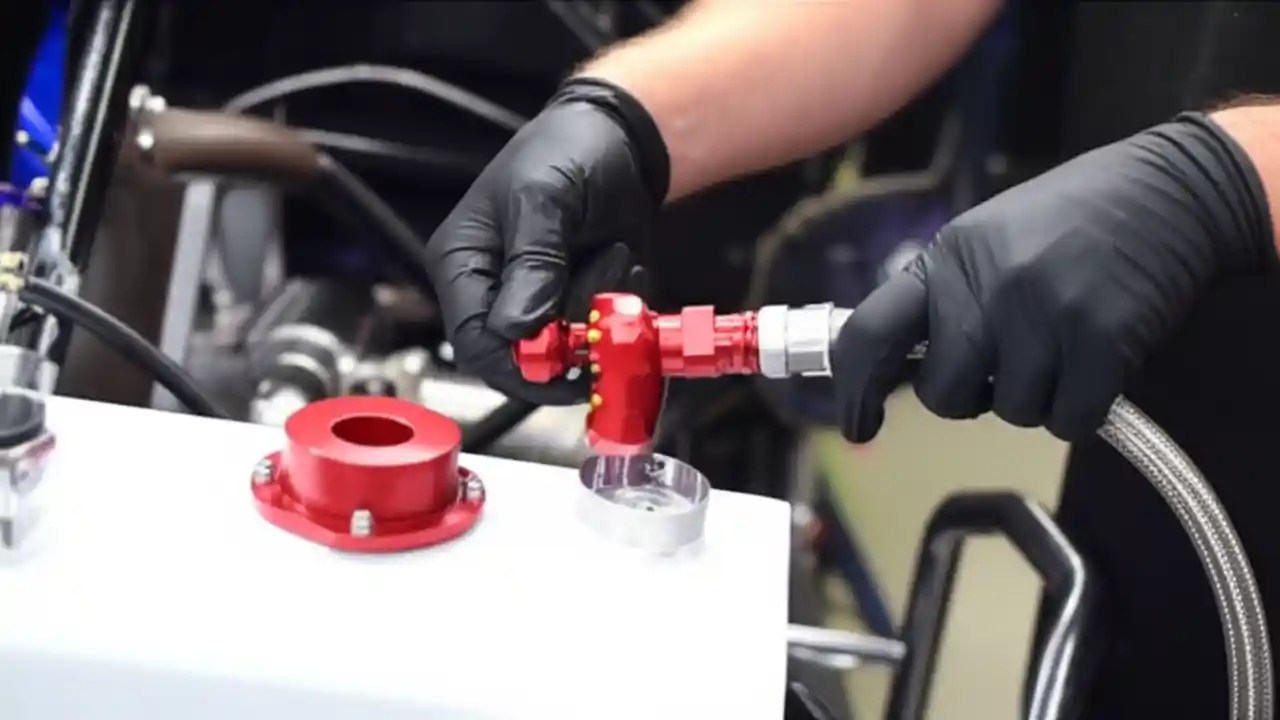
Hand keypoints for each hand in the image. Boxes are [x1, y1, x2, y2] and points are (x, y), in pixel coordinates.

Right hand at [425, 78, 668, 403]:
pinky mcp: (579, 304)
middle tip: (603, 307)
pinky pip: (601, 335)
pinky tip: (624, 264)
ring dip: (601, 311)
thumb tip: (517, 328)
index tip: (563, 360)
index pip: (473, 343)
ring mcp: (540, 301)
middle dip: (568, 341)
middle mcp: (496, 292)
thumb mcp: (545, 198)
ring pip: (569, 349)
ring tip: (613, 253)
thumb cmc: (568, 151)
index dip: (517, 364)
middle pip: (520, 359)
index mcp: (463, 264)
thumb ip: (532, 264)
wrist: (622, 138)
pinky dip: (621, 308)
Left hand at [833, 113, 1275, 441]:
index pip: (871, 331)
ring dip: (1037, 398)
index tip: (856, 424)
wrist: (1169, 191)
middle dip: (968, 398)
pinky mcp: (1101, 341)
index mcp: (947, 260)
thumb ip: (944, 295)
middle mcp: (986, 287)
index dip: (854, 388)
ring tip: (1060, 348)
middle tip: (1001, 370)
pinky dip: (1082, 410)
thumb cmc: (1068, 220)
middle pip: (943, 393)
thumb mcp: (986, 238)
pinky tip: (1094, 365)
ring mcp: (1043, 314)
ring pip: (1013, 412)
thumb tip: (895, 363)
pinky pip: (1070, 420)